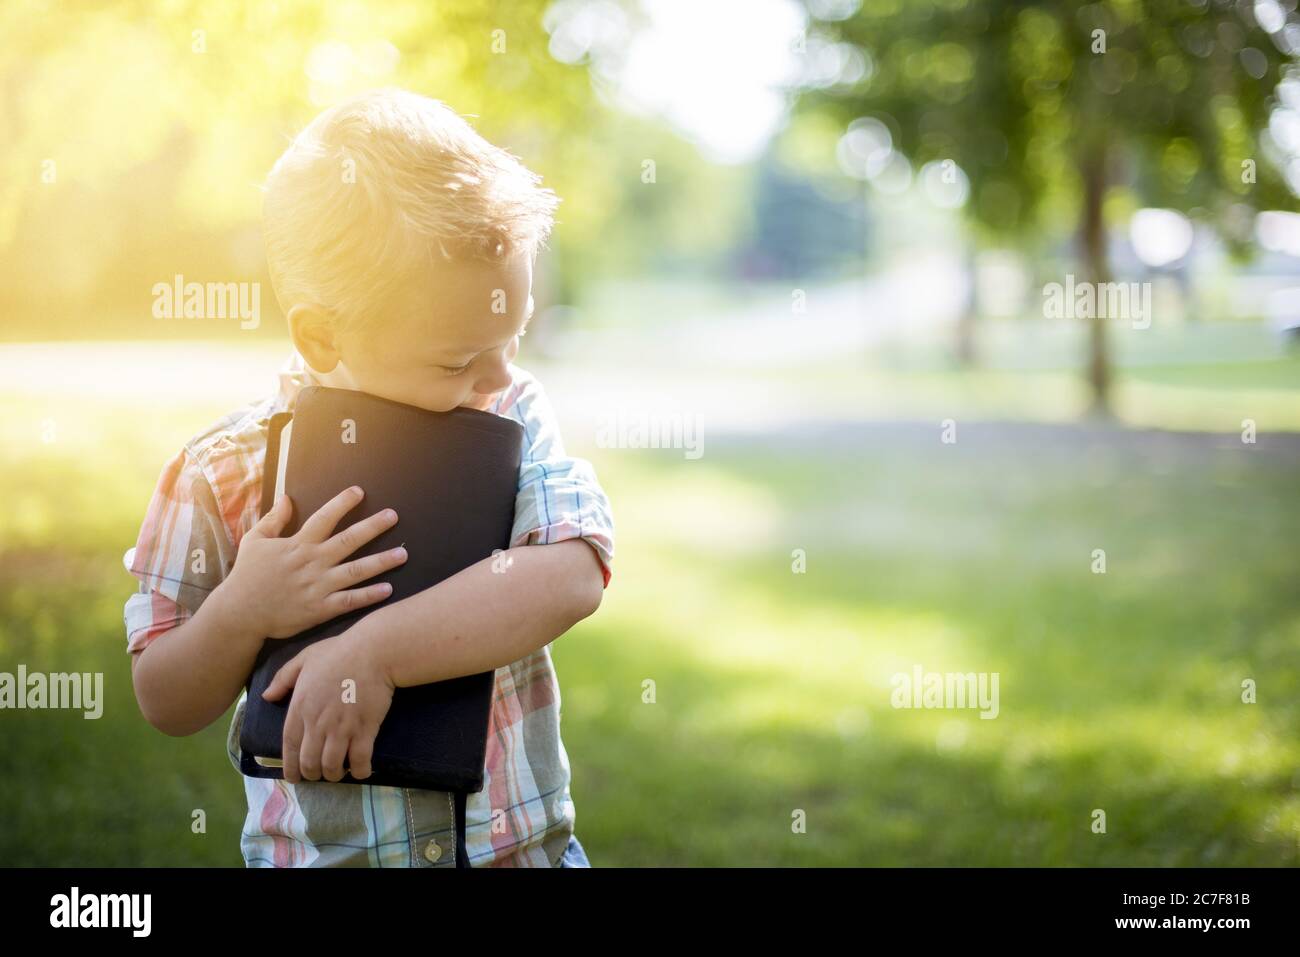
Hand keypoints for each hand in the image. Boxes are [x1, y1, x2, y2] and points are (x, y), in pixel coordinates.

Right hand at [222, 486, 406, 639]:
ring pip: (356, 571)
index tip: (360, 491)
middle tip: (394, 516)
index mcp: (298, 544)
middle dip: (373, 527)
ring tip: (403, 554)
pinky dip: (369, 595)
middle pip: (349, 541)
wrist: (239, 613)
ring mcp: (319, 586)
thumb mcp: (255, 541)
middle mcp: (313, 562)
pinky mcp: (321, 609)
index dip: (343, 503)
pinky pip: (350, 601)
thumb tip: (287, 497)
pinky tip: (388, 589)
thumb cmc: (247, 576)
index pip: (324, 518)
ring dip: (382, 562)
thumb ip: (274, 519)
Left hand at [261, 629, 393, 782]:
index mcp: (300, 707)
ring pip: (332, 765)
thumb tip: (267, 696)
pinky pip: (360, 759)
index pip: (289, 746)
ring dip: (334, 774)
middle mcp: (318, 723)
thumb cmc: (339, 652)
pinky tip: (361, 770)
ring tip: (338, 772)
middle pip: (310, 762)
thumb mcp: (304, 658)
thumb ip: (283, 678)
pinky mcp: (365, 729)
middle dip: (312, 774)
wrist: (373, 651)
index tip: (293, 776)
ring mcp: (342, 728)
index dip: (290, 766)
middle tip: (318, 774)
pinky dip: (360, 770)